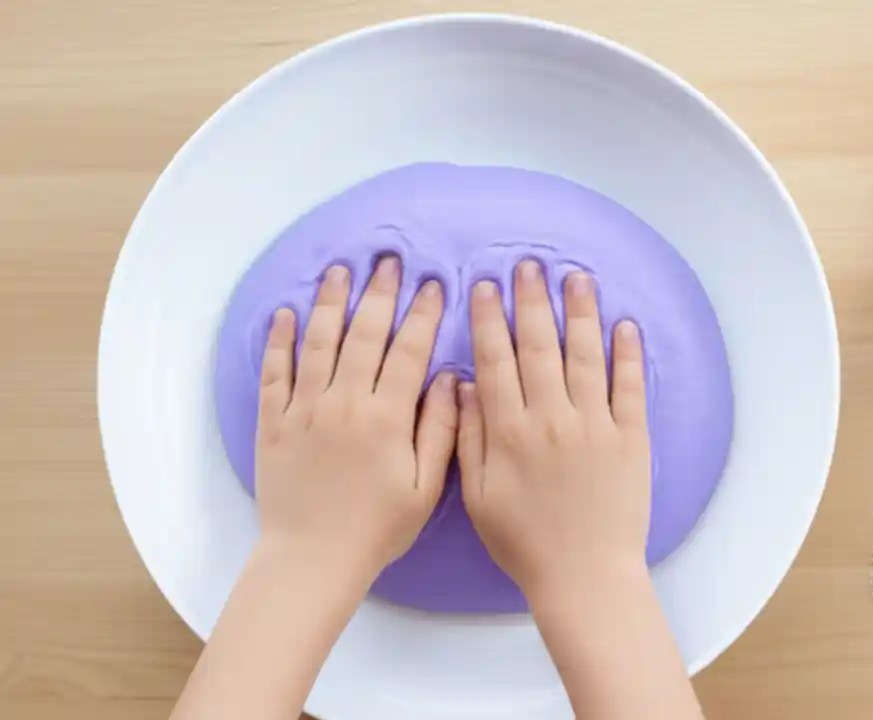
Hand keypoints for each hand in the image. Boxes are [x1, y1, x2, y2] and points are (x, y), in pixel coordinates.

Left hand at [254, 256, 458, 577]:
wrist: (312, 559)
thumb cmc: (377, 529)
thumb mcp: (425, 487)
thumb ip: (439, 430)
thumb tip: (448, 379)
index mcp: (386, 418)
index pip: (409, 352)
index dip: (423, 315)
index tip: (433, 285)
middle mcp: (345, 404)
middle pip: (364, 334)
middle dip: (380, 293)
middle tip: (389, 259)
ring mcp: (305, 411)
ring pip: (319, 343)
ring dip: (331, 302)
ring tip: (341, 270)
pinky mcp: (274, 424)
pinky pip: (275, 372)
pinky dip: (280, 340)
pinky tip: (287, 313)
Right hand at [458, 260, 650, 600]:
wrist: (584, 575)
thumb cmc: (523, 542)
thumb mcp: (476, 495)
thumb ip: (467, 437)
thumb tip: (461, 384)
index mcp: (508, 432)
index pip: (495, 361)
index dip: (488, 320)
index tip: (484, 286)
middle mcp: (551, 419)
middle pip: (539, 346)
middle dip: (531, 301)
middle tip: (528, 264)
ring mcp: (595, 426)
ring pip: (585, 356)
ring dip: (580, 312)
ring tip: (576, 276)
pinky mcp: (631, 439)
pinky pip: (629, 387)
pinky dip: (627, 353)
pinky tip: (624, 324)